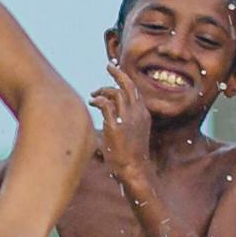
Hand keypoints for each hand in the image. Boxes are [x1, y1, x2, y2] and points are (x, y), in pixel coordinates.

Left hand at [91, 61, 154, 175]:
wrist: (134, 170)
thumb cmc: (131, 157)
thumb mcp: (131, 136)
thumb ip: (121, 125)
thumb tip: (104, 123)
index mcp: (143, 115)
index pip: (135, 91)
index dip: (125, 81)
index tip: (116, 75)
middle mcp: (137, 113)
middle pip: (129, 85)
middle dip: (118, 73)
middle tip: (109, 66)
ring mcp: (128, 119)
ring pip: (116, 92)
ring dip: (103, 90)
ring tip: (94, 94)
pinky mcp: (115, 125)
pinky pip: (106, 105)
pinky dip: (98, 100)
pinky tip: (92, 102)